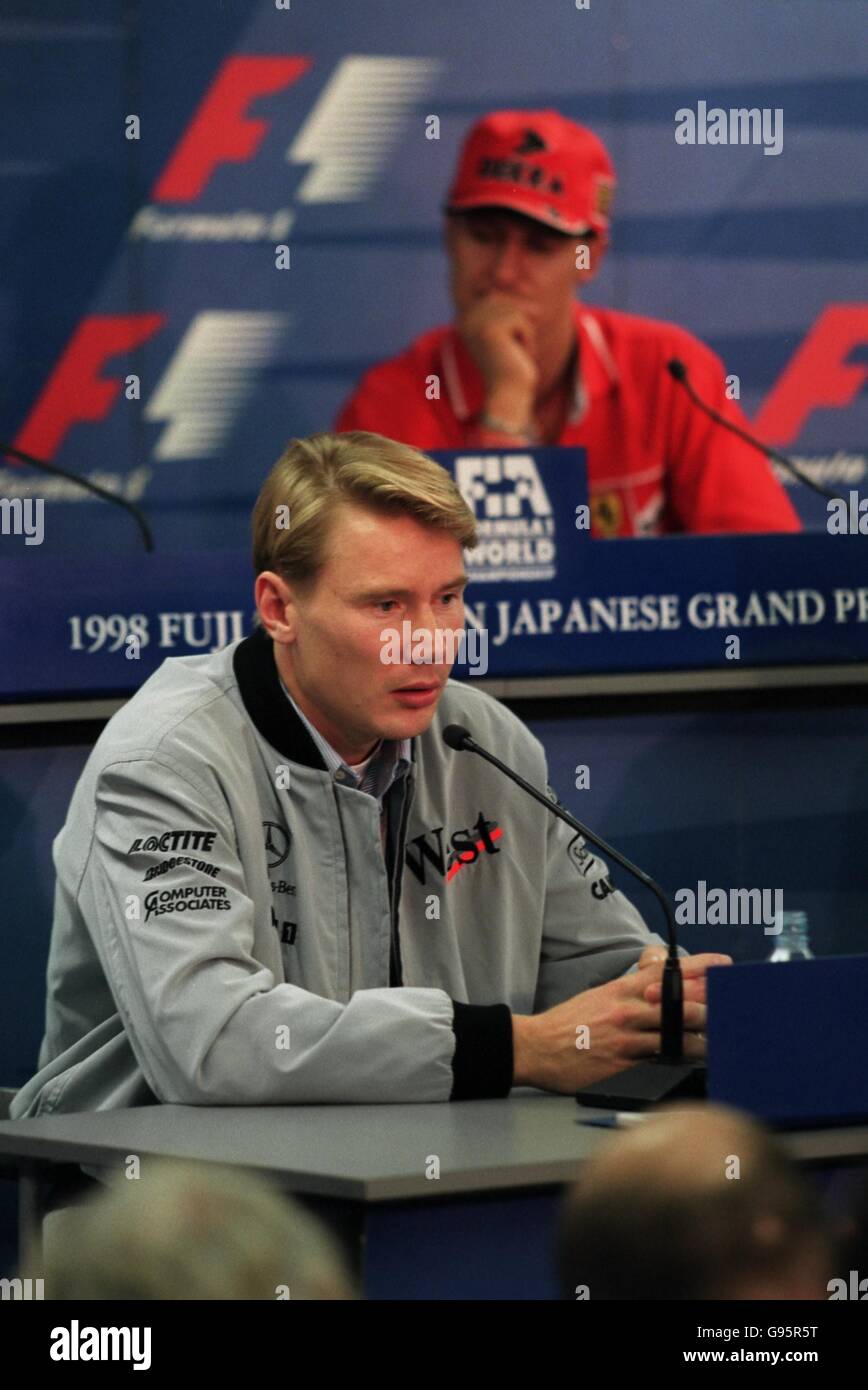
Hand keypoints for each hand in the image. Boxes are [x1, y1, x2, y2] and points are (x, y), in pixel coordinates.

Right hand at [458, 293, 538, 418]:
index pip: (499, 299)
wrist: (508, 396)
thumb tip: (522, 284)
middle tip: (512, 351)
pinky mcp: (490, 330)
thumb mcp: (509, 333)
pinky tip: (517, 356)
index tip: (507, 346)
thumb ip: (508, 309)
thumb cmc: (512, 367)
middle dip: (519, 326)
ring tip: (514, 354)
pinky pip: (522, 320)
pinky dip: (527, 339)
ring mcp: (476, 323)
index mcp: (465, 318)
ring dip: (524, 333)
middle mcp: (466, 318)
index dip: (513, 321)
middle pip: (508, 301)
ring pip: (516, 310)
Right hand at [512, 951, 731, 1093]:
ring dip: (701, 1035)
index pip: (667, 971)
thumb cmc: (569, 1023)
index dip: (699, 966)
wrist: (537, 1047)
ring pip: (676, 1032)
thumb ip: (631, 984)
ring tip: (719, 1038)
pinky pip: (661, 1058)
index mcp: (621, 988)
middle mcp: (627, 1008)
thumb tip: (657, 966)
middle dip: (708, 1005)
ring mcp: (626, 1035)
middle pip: (679, 1001)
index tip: (723, 963)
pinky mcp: (624, 1062)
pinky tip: (694, 1059)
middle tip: (728, 1007)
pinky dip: (680, 1057)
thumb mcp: (600, 994)